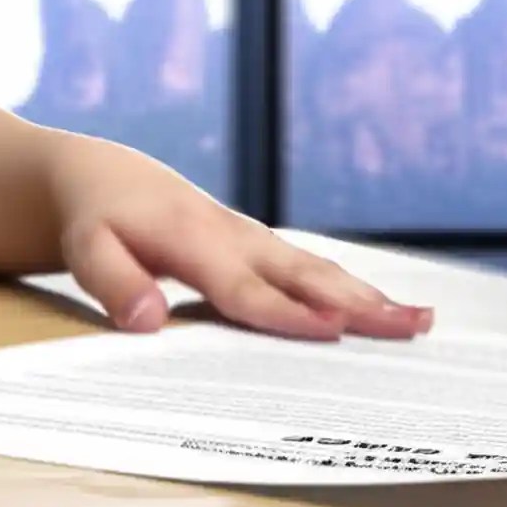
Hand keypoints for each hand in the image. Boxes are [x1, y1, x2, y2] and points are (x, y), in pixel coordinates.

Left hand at [46, 134, 432, 340]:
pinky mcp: (261, 246)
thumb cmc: (97, 217)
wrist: (105, 177)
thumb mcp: (86, 248)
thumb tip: (149, 321)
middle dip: (363, 303)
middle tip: (414, 326)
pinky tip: (381, 309)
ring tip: (421, 320)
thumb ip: (114, 283)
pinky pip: (312, 270)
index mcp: (198, 243)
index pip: (248, 290)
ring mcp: (256, 242)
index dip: (290, 313)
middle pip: (309, 277)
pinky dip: (353, 290)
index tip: (336, 329)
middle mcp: (239, 239)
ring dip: (372, 297)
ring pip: (321, 271)